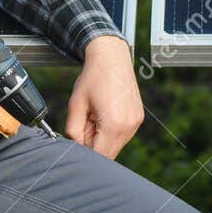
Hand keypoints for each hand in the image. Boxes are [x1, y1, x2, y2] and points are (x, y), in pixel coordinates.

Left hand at [64, 35, 142, 157]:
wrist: (111, 57)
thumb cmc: (93, 78)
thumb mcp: (75, 105)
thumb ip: (73, 132)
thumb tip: (75, 148)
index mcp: (113, 124)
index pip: (99, 156)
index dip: (84, 152)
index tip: (77, 140)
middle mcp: (128, 126)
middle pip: (108, 154)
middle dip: (94, 145)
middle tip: (86, 123)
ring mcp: (136, 123)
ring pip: (116, 146)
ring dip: (103, 138)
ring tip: (97, 115)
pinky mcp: (138, 119)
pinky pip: (123, 136)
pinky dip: (112, 131)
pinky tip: (106, 113)